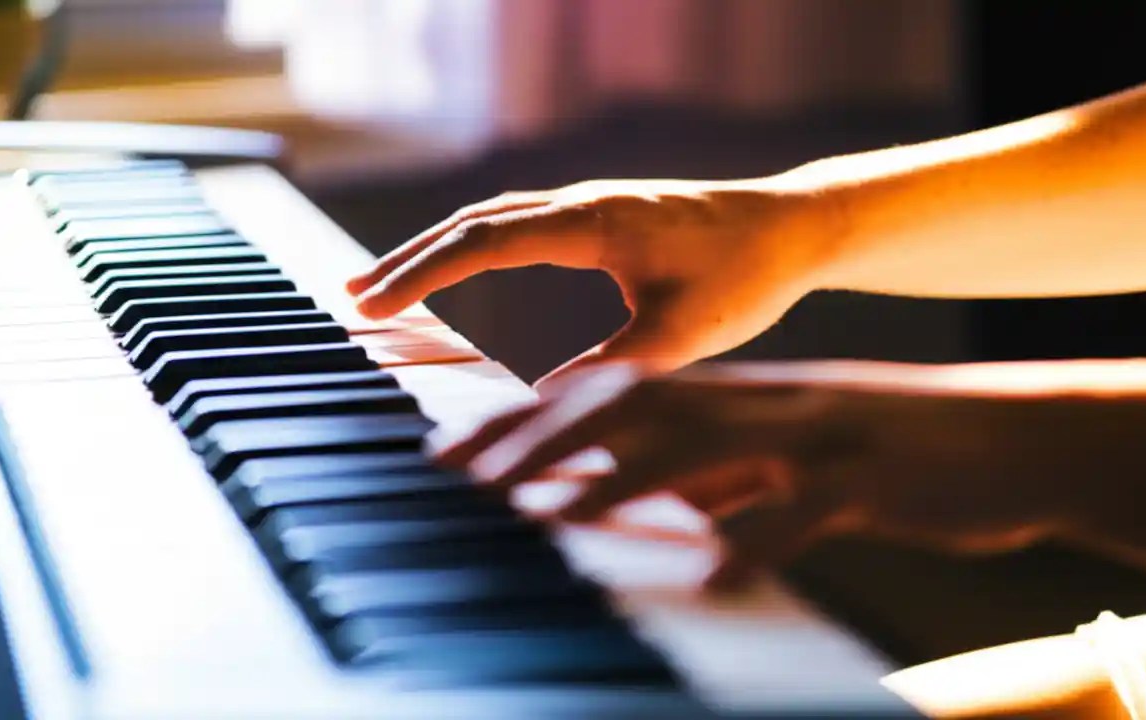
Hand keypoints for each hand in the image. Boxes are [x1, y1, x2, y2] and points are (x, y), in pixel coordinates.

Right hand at [346, 179, 838, 380]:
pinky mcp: (600, 219)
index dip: (421, 276)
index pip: (482, 242)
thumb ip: (600, 372)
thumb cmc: (743, 278)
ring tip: (385, 287)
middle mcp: (578, 205)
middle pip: (471, 225)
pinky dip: (477, 254)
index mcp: (589, 223)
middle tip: (351, 297)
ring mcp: (588, 207)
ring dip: (438, 254)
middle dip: (408, 263)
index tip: (372, 308)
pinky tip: (463, 279)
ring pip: (492, 222)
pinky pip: (520, 230)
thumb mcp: (676, 338)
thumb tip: (527, 410)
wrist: (794, 227)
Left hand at [438, 361, 1145, 588]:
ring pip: (704, 451)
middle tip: (467, 481)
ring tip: (553, 519)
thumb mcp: (780, 463)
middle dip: (541, 442)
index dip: (527, 424)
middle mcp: (760, 405)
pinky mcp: (868, 483)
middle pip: (635, 410)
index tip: (455, 459)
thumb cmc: (881, 459)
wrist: (1005, 440)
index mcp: (733, 396)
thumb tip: (623, 503)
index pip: (611, 396)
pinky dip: (755, 542)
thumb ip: (707, 479)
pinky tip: (713, 578)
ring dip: (623, 485)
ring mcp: (813, 438)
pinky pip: (802, 515)